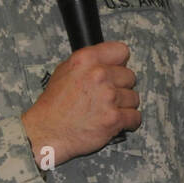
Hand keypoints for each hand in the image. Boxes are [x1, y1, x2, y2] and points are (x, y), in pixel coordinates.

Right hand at [20, 41, 139, 166]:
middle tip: (108, 96)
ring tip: (108, 110)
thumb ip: (88, 63)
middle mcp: (98, 75)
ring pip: (134, 97)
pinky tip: (116, 121)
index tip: (117, 70)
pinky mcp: (114, 118)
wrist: (48, 132)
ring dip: (124, 105)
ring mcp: (108, 97)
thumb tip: (107, 61)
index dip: (119, 63)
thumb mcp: (64, 71)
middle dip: (121, 87)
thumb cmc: (54, 105)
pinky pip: (135, 117)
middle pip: (130, 76)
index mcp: (86, 60)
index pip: (120, 51)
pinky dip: (129, 122)